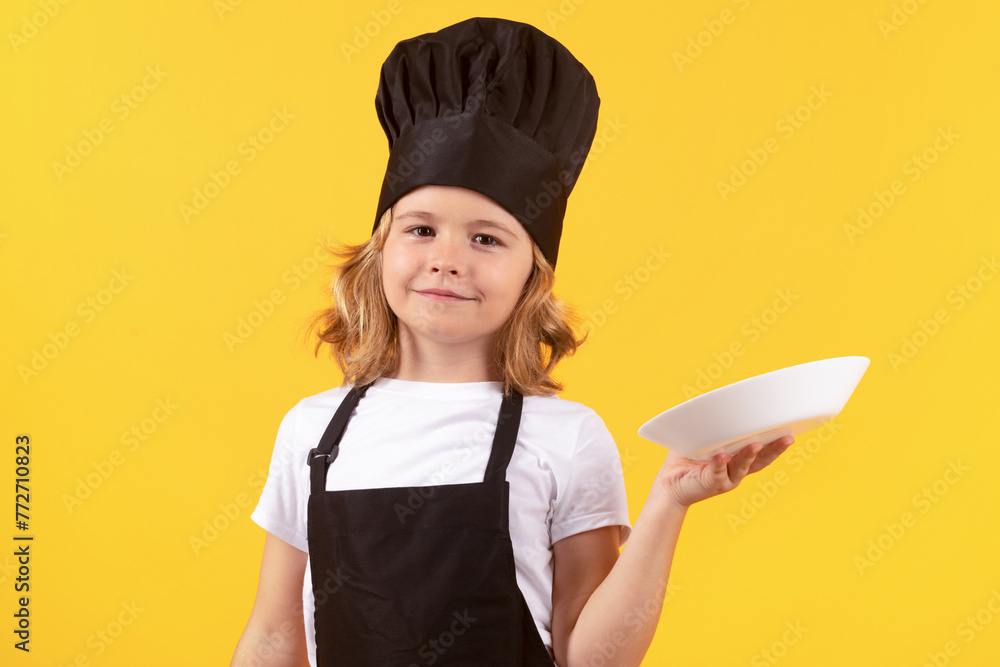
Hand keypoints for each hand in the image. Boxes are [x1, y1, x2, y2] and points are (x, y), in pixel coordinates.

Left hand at [652, 435, 793, 507]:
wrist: (669, 484)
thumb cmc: (686, 459)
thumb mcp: (702, 438)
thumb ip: (711, 424)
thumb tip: (716, 397)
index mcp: (738, 458)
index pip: (762, 450)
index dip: (776, 442)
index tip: (790, 430)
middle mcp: (736, 470)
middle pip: (760, 460)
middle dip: (775, 449)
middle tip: (787, 438)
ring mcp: (725, 478)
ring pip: (741, 467)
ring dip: (749, 455)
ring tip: (756, 444)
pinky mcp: (711, 483)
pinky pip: (716, 473)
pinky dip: (718, 464)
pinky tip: (720, 456)